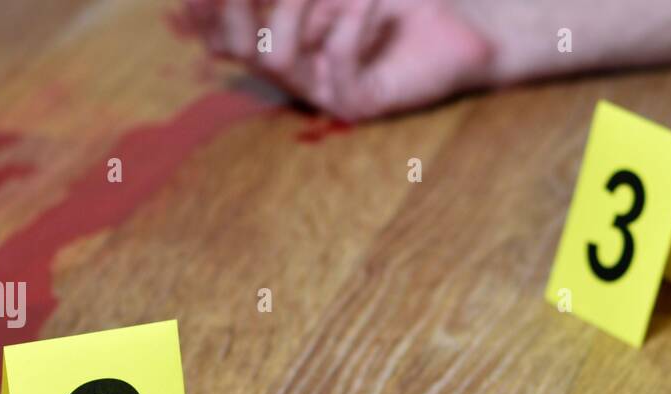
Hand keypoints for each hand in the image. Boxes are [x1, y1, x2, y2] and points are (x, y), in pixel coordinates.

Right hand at [186, 0, 493, 120]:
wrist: (464, 24)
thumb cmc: (401, 0)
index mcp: (284, 38)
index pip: (223, 31)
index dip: (207, 5)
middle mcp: (297, 72)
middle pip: (237, 46)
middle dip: (235, 3)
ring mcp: (325, 92)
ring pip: (274, 57)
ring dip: (295, 4)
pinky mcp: (360, 105)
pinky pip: (334, 60)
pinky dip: (347, 19)